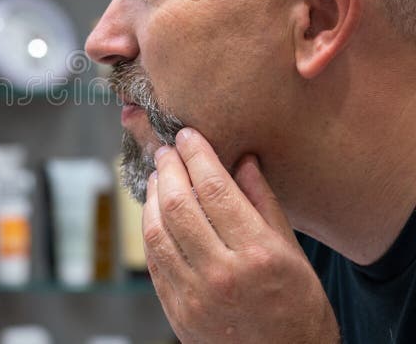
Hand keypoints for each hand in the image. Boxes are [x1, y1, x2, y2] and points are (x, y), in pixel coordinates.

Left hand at [142, 128, 338, 343]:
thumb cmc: (298, 307)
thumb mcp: (293, 253)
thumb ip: (264, 203)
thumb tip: (243, 159)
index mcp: (258, 254)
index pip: (215, 190)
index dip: (197, 156)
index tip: (188, 136)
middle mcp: (222, 274)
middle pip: (179, 205)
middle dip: (168, 168)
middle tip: (166, 149)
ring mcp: (194, 295)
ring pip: (157, 231)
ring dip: (153, 196)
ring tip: (158, 176)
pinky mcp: (176, 310)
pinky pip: (154, 259)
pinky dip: (150, 229)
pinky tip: (155, 211)